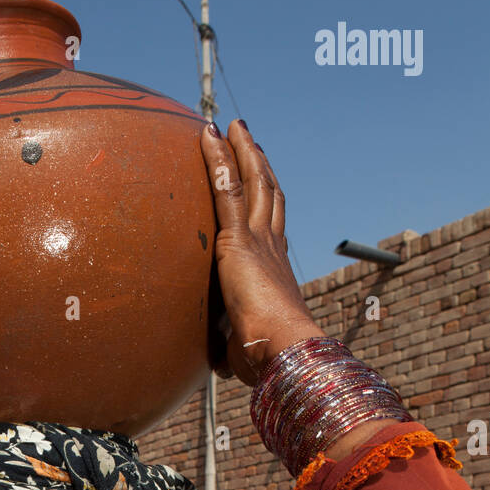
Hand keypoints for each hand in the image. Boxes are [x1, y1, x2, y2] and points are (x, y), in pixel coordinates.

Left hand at [200, 119, 323, 386]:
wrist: (282, 351)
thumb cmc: (266, 358)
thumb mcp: (244, 347)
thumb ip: (232, 345)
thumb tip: (221, 363)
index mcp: (276, 271)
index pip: (273, 227)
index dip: (269, 202)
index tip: (263, 183)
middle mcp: (273, 247)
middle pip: (269, 193)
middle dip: (259, 164)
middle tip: (249, 139)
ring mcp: (258, 239)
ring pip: (252, 181)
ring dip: (242, 150)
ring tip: (232, 126)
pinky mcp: (238, 239)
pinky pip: (226, 188)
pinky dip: (218, 159)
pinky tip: (208, 135)